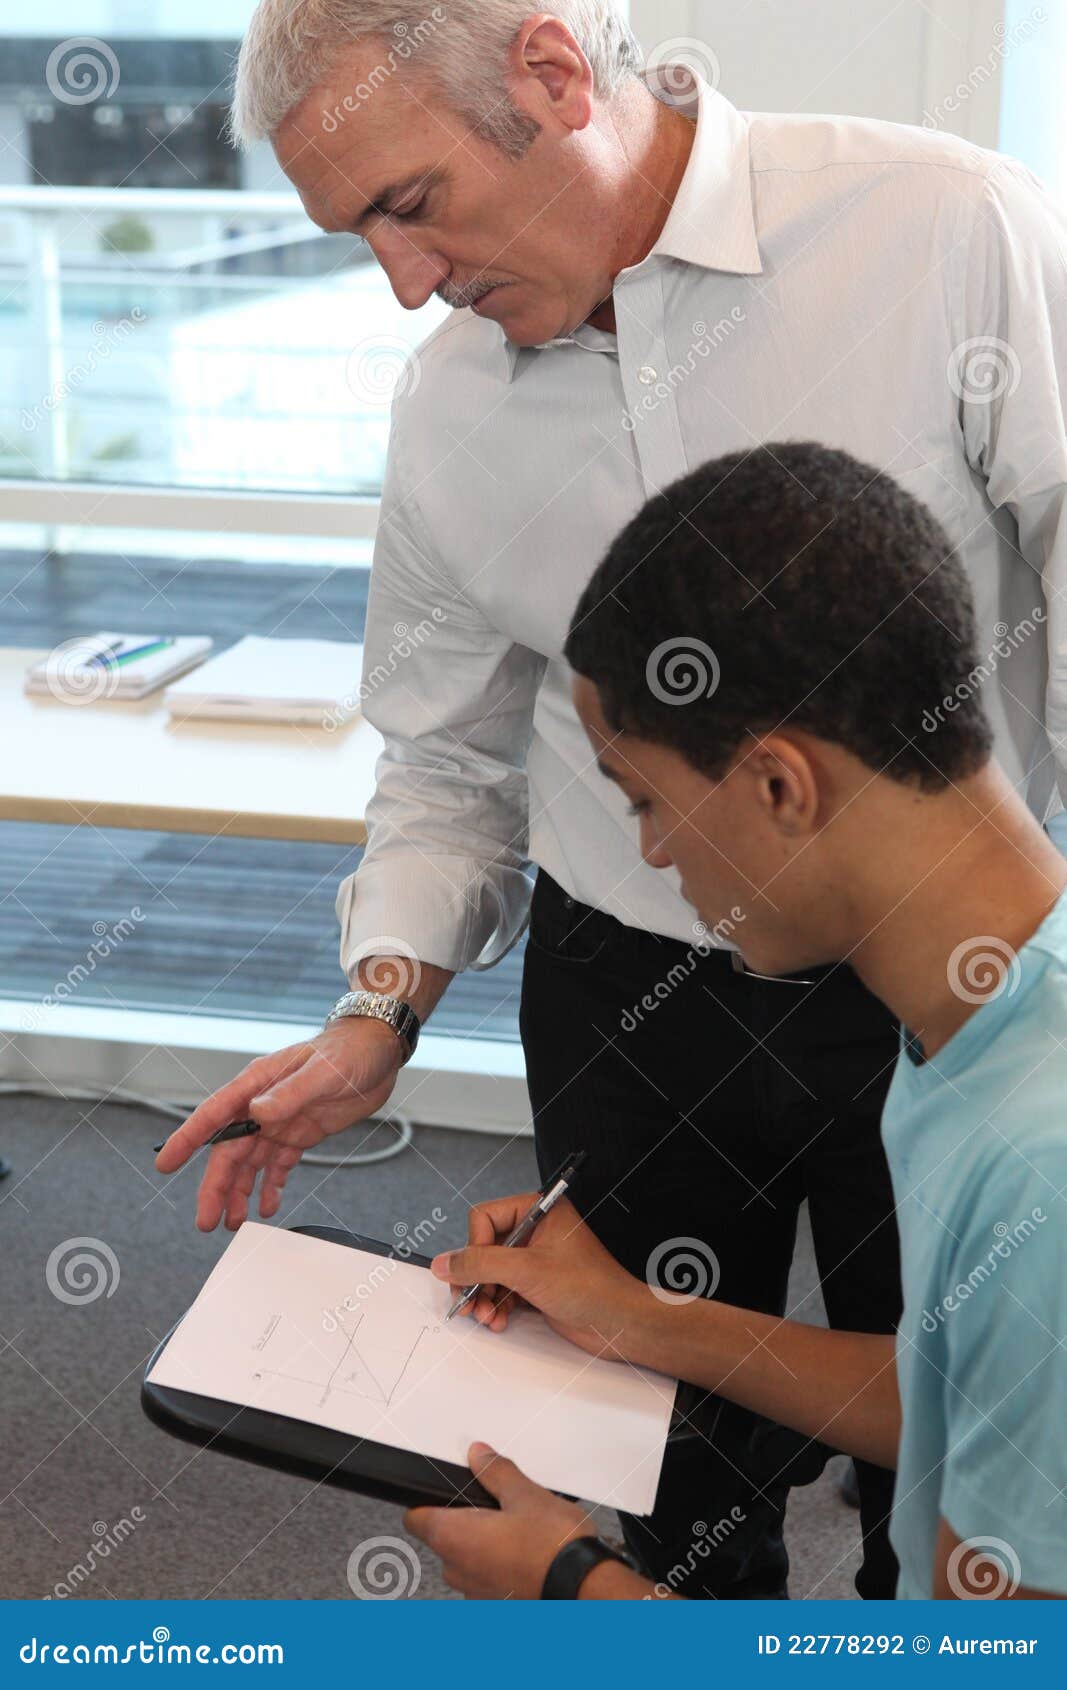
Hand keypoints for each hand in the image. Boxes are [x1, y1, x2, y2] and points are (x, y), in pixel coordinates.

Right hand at [154, 1017, 403, 1230]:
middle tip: (207, 1221)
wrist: (377, 1050)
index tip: (165, 1163)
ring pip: (250, 1163)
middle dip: (216, 1186)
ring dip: (239, 1192)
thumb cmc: (348, 1051)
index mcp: (258, 1084)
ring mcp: (279, 1120)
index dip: (188, 1139)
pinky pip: (278, 1164)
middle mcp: (262, 1104)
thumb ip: (289, 1094)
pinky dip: (271, 1186)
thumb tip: (256, 1112)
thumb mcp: (322, 1072)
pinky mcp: (300, 1133)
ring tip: (232, 1223)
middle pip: (230, 1150)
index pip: (214, 1115)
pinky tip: (268, 1206)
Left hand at [405, 1443, 595, 1598]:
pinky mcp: (496, 1603)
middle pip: (442, 1537)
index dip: (424, 1500)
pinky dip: (496, 1564)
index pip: (415, 1518)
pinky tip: (523, 1551)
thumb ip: (495, 1472)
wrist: (582, 1587)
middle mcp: (457, 1570)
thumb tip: (478, 1455)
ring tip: (513, 1527)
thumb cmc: (553, 1547)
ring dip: (480, 1544)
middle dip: (461, 1520)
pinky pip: (485, 1577)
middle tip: (491, 1503)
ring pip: (465, 1560)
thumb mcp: (524, 1493)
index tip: (438, 1489)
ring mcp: (475, 1592)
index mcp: (454, 1538)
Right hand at [432, 1196, 653, 1361]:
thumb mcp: (527, 1270)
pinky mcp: (536, 1284)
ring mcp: (535, 1259)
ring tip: (485, 1316)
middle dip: (475, 1278)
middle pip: (483, 1247)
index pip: (485, 1217)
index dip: (475, 1246)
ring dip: (483, 1296)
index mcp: (538, 1210)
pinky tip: (498, 1320)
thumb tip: (445, 1263)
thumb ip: (481, 1264)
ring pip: (490, 1272)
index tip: (475, 1272)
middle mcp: (535, 1231)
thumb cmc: (591, 1287)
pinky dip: (496, 1306)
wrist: (620, 1323)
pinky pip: (502, 1290)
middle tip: (467, 1301)